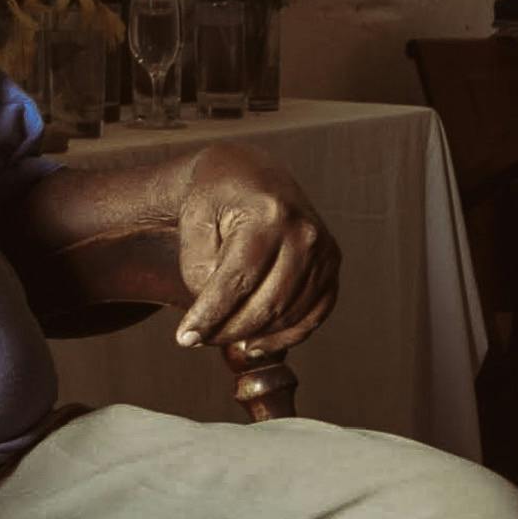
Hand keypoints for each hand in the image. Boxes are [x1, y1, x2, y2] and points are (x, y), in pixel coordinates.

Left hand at [172, 151, 339, 357]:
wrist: (250, 174)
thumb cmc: (217, 200)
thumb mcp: (194, 226)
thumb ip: (201, 275)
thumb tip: (217, 322)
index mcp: (269, 214)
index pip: (238, 281)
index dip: (210, 316)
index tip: (185, 338)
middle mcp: (304, 232)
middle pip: (267, 304)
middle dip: (229, 330)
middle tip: (199, 339)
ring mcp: (325, 249)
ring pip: (289, 314)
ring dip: (254, 336)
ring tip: (222, 338)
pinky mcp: (332, 264)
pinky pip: (314, 314)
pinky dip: (286, 336)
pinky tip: (256, 344)